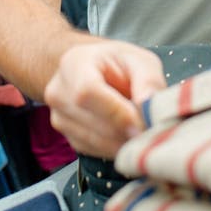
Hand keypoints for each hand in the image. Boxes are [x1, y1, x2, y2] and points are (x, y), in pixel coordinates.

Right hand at [44, 40, 165, 158]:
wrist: (94, 70)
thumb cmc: (116, 63)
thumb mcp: (138, 59)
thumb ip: (148, 79)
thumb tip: (149, 106)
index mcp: (75, 63)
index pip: (87, 91)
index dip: (116, 112)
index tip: (142, 124)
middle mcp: (59, 91)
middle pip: (91, 121)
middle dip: (125, 131)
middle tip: (151, 131)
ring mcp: (58, 117)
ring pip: (93, 141)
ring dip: (122, 143)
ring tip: (142, 131)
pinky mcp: (67, 137)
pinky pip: (93, 150)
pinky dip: (114, 148)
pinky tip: (126, 135)